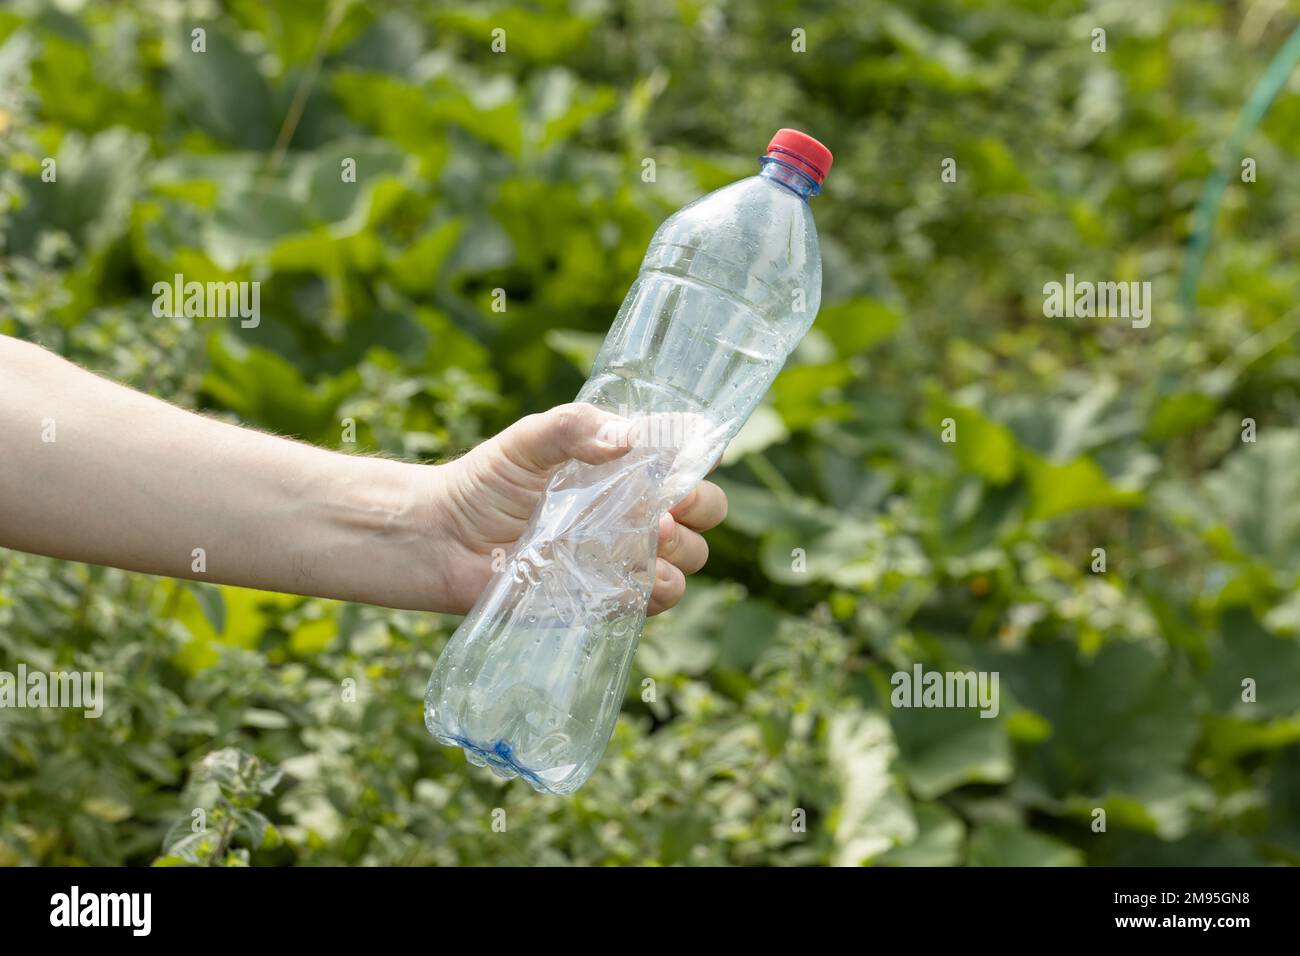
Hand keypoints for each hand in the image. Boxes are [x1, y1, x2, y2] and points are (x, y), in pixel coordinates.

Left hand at [426, 403, 727, 615]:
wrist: (441, 540)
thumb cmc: (484, 482)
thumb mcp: (528, 440)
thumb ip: (574, 429)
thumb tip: (628, 439)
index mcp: (624, 468)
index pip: (686, 460)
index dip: (701, 458)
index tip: (696, 459)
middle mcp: (633, 511)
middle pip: (703, 511)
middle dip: (702, 506)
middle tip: (671, 504)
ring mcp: (624, 556)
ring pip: (690, 557)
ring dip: (684, 548)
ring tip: (652, 537)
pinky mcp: (608, 597)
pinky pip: (657, 599)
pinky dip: (660, 588)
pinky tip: (640, 574)